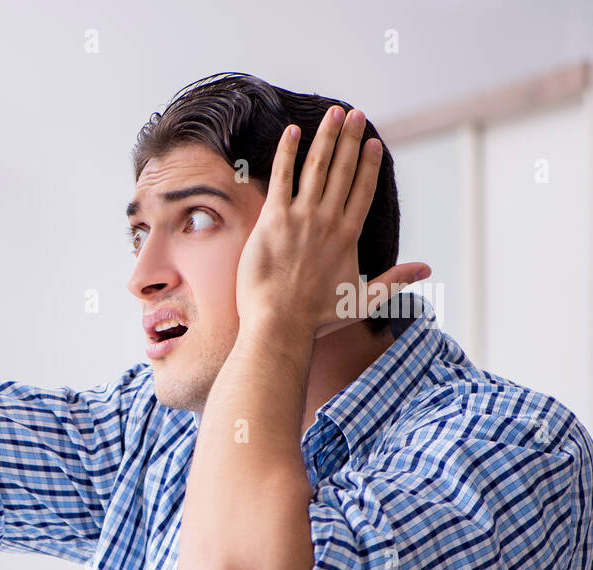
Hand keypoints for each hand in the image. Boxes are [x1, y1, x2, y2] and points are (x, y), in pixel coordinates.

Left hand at [235, 106, 429, 341]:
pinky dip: (286, 153)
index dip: (368, 164)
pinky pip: (281, 178)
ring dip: (326, 137)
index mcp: (348, 236)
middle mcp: (328, 221)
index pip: (363, 191)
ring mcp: (300, 218)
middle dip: (350, 139)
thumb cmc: (317, 318)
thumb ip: (394, 280)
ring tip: (333, 113)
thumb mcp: (363, 301)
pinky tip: (293, 131)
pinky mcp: (272, 221)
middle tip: (355, 113)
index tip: (372, 142)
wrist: (279, 325)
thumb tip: (426, 268)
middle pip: (343, 171)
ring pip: (316, 168)